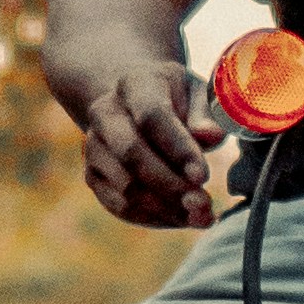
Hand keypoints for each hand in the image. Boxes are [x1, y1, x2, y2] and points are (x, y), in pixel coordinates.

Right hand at [55, 41, 220, 229]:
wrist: (138, 106)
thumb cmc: (179, 101)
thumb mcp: (199, 96)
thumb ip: (207, 115)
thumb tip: (210, 136)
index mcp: (135, 84)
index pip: (152, 116)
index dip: (178, 149)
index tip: (203, 176)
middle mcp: (105, 113)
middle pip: (131, 153)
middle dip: (170, 185)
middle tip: (204, 204)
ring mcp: (94, 146)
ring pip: (124, 186)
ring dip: (165, 208)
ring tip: (201, 216)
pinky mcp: (93, 175)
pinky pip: (119, 206)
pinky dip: (153, 218)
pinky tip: (182, 219)